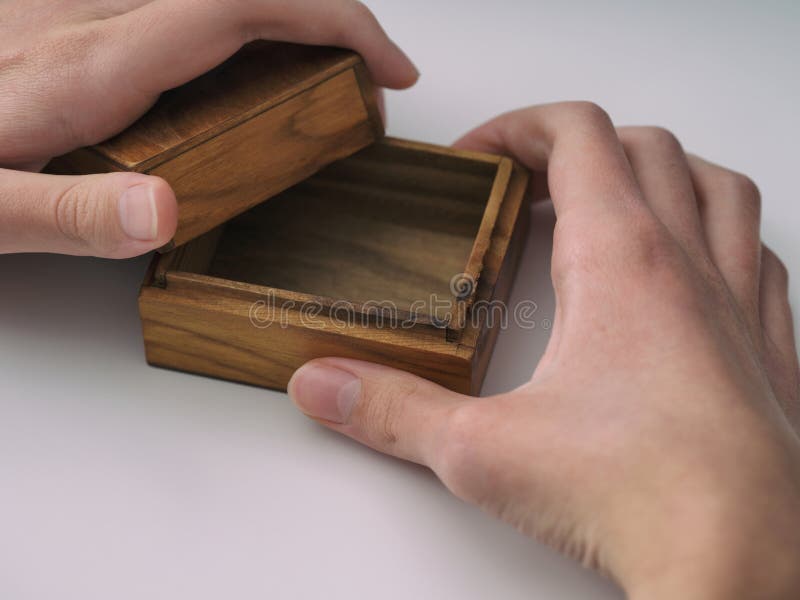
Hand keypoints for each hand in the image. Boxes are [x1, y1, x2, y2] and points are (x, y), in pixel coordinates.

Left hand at [0, 0, 416, 256]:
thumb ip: (69, 216)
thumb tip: (166, 216)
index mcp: (96, 67)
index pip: (243, 6)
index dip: (333, 19)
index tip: (388, 64)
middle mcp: (101, 29)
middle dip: (331, 22)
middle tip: (369, 81)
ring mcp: (90, 23)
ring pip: (218, 1)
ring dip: (291, 24)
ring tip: (328, 78)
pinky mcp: (79, 35)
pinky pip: (187, 17)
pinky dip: (246, 34)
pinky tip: (248, 78)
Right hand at [288, 102, 799, 598]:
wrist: (743, 561)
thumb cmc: (638, 496)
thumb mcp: (483, 452)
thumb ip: (393, 410)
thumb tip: (324, 385)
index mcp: (620, 260)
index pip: (578, 135)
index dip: (519, 126)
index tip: (478, 157)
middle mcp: (687, 265)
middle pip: (642, 148)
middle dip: (576, 144)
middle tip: (526, 179)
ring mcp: (739, 304)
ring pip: (715, 187)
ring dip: (660, 171)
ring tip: (613, 194)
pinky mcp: (768, 350)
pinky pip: (757, 254)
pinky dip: (720, 233)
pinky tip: (690, 266)